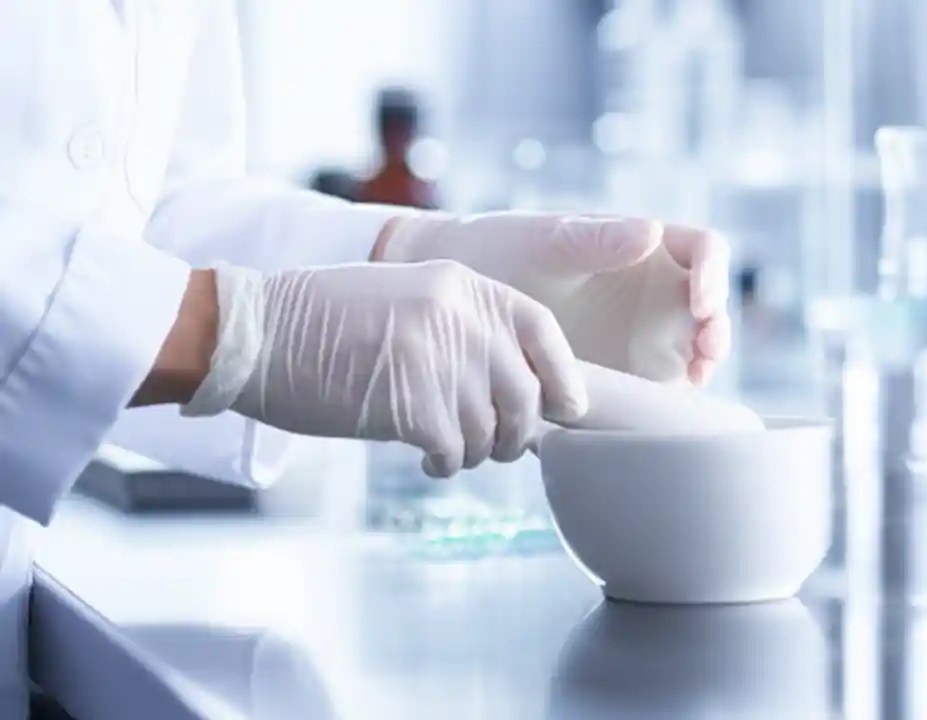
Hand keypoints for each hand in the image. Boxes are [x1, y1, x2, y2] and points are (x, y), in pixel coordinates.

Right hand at [185, 261, 586, 476]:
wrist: (254, 335)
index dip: (563, 375)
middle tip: (496, 445)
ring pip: (492, 430)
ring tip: (445, 447)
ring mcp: (438, 360)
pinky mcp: (412, 405)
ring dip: (477, 451)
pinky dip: (446, 464)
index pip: (541, 330)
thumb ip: (466, 331)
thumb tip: (523, 389)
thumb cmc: (325, 325)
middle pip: (526, 392)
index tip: (568, 408)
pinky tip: (425, 458)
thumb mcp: (408, 300)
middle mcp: (459, 317)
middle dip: (518, 432)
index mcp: (462, 284)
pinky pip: (456, 451)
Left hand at [377, 212, 730, 384]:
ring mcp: (642, 337)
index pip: (704, 252)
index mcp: (646, 248)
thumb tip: (652, 233)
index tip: (700, 300)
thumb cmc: (505, 250)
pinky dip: (667, 403)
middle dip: (718, 330)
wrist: (463, 301)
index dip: (715, 275)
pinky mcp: (623, 377)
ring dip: (702, 367)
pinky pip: (657, 393)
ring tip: (690, 378)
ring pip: (692, 354)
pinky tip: (658, 409)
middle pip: (710, 310)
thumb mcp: (548, 240)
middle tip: (705, 350)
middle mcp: (654, 293)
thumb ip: (597, 238)